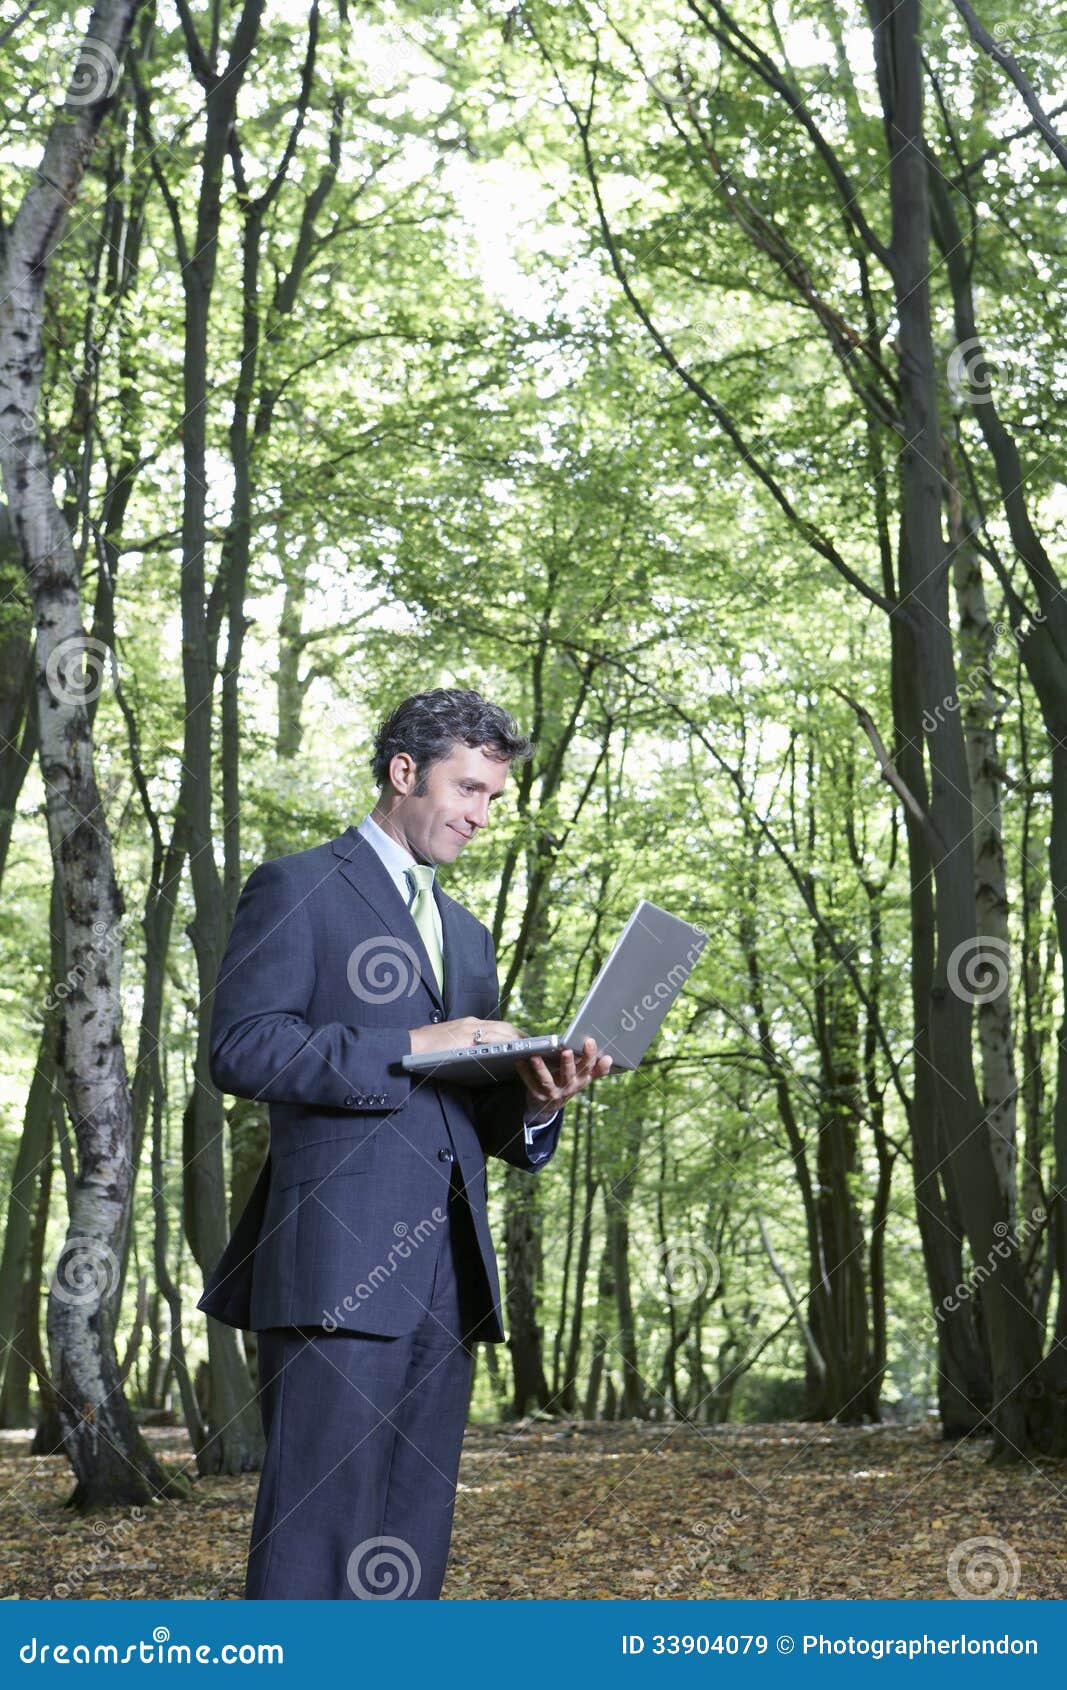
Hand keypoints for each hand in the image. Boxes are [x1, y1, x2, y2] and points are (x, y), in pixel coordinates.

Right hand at [408, 1015, 522, 1055]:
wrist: (407, 1046)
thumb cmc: (427, 1049)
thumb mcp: (451, 1044)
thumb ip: (467, 1046)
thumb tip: (484, 1057)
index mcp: (468, 1024)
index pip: (498, 1027)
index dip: (514, 1033)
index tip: (526, 1040)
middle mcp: (470, 1023)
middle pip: (503, 1027)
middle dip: (520, 1036)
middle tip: (537, 1045)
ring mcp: (467, 1029)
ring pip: (499, 1032)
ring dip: (516, 1039)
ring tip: (530, 1049)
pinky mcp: (462, 1038)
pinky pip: (488, 1039)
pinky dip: (502, 1043)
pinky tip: (511, 1052)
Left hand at [515, 1035, 612, 1124]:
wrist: (550, 1106)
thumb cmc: (568, 1082)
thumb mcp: (583, 1077)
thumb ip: (596, 1068)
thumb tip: (609, 1059)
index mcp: (582, 1079)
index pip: (588, 1067)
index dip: (591, 1055)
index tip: (590, 1041)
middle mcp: (569, 1087)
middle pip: (569, 1074)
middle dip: (569, 1062)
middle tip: (567, 1050)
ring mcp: (553, 1093)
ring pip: (547, 1081)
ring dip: (541, 1069)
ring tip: (535, 1057)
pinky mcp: (538, 1095)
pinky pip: (530, 1083)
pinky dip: (524, 1072)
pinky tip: (520, 1060)